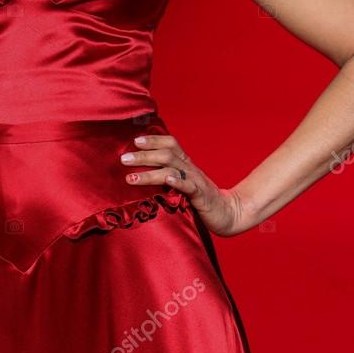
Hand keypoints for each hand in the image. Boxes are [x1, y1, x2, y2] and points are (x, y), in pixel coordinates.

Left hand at [120, 133, 248, 236]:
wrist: (229, 212)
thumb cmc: (201, 199)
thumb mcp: (184, 183)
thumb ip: (168, 175)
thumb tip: (141, 172)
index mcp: (185, 164)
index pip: (170, 144)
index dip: (153, 140)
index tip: (135, 141)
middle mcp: (189, 168)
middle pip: (166, 154)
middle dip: (144, 155)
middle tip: (123, 159)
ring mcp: (195, 181)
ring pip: (171, 169)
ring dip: (149, 172)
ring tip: (130, 178)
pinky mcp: (201, 196)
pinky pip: (188, 186)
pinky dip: (177, 181)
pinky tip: (166, 180)